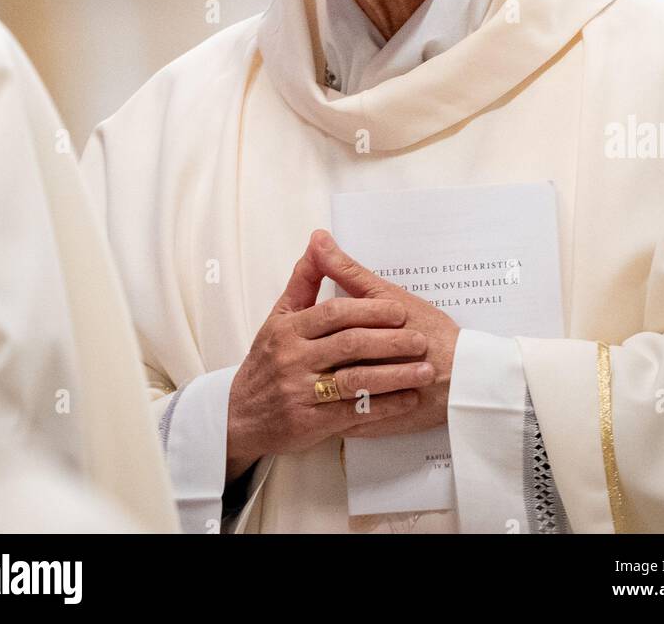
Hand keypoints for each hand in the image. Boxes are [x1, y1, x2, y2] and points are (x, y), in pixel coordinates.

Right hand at [225, 237, 435, 483]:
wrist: (238, 416)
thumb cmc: (267, 361)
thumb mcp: (279, 317)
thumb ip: (304, 280)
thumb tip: (319, 239)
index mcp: (288, 329)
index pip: (334, 313)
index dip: (370, 310)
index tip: (400, 311)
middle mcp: (293, 359)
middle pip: (349, 344)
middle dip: (390, 342)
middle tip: (421, 340)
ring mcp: (300, 393)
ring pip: (355, 380)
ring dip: (394, 376)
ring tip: (424, 371)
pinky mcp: (309, 424)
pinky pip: (353, 414)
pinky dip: (384, 408)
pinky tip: (407, 400)